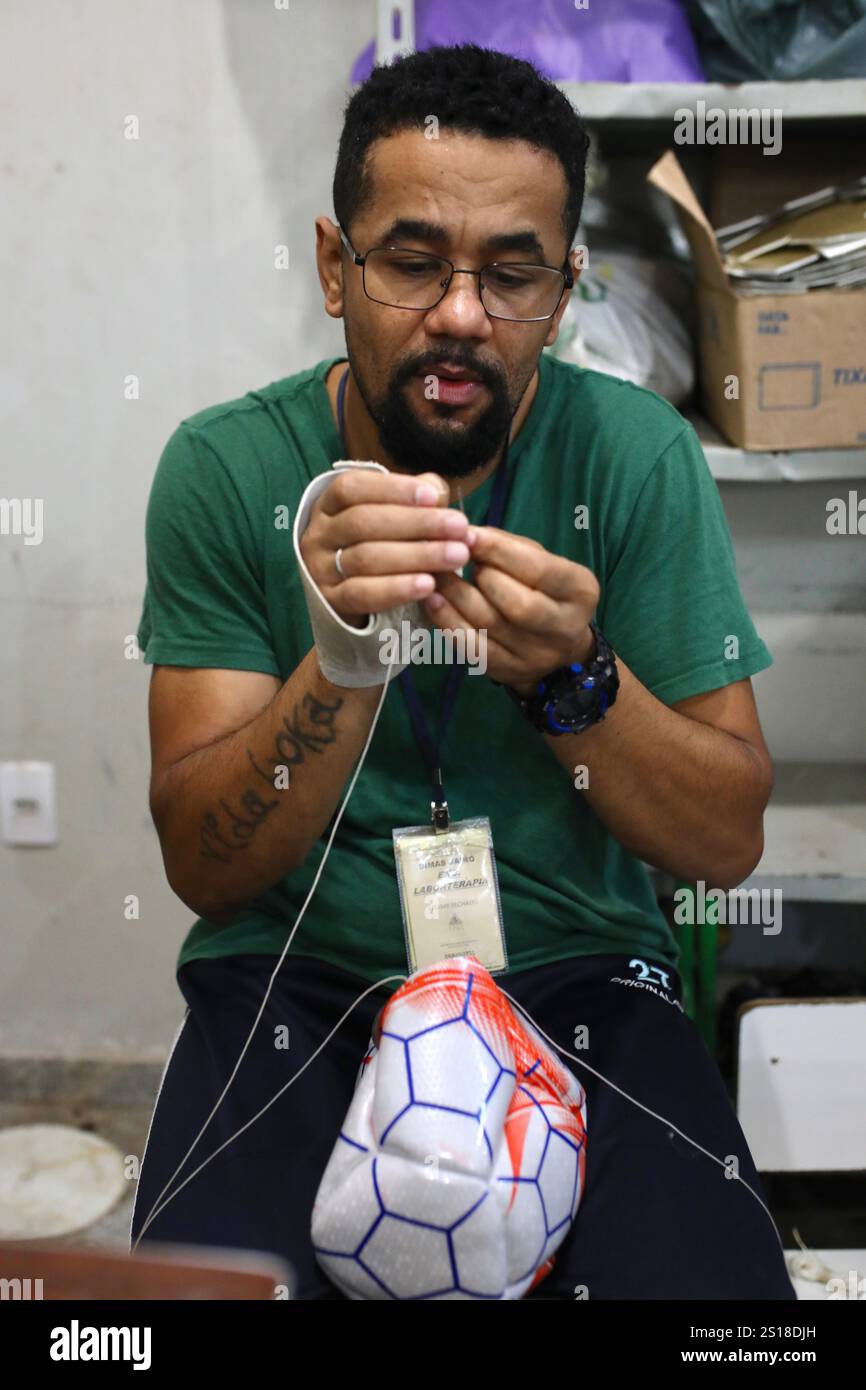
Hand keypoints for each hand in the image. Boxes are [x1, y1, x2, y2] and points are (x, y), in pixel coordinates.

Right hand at [299, 469, 470, 626]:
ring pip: (366, 558)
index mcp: (330, 503)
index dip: (393, 489)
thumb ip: (415, 498)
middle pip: (363, 522)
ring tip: (456, 556)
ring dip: (416, 556)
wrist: (356, 596)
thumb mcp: (394, 514)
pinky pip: (362, 594)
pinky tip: (428, 585)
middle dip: (417, 523)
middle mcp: (319, 533)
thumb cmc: (381, 543)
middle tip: (460, 527)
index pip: (353, 487)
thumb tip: (436, 492)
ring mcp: (319, 569)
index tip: (434, 496)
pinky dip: (397, 589)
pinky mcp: (330, 601)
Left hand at [422, 526, 599, 691]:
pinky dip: (448, 622)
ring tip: (435, 575)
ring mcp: (538, 656)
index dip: (497, 550)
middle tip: (456, 561)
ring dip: (456, 596)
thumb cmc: (543, 589)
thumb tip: (465, 535)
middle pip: (517, 604)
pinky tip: (432, 602)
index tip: (466, 535)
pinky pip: (473, 649)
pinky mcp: (509, 672)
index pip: (538, 569)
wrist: (556, 644)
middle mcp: (566, 628)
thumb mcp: (540, 560)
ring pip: (490, 626)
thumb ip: (508, 547)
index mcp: (580, 590)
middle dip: (481, 578)